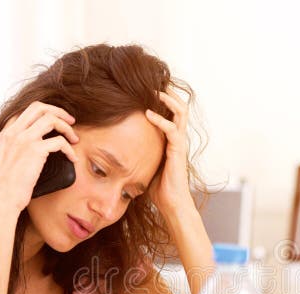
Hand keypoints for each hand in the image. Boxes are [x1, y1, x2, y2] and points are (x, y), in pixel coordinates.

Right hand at [0, 102, 79, 211]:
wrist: (2, 199)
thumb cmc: (7, 186)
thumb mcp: (7, 160)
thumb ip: (17, 148)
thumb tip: (38, 146)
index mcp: (5, 134)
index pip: (26, 110)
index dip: (45, 111)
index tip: (56, 119)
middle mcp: (13, 133)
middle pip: (39, 107)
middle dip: (58, 111)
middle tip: (71, 121)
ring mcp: (23, 140)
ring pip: (51, 119)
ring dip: (67, 128)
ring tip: (75, 139)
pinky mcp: (35, 151)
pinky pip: (59, 141)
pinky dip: (70, 149)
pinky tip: (72, 158)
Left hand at [145, 91, 194, 216]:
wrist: (171, 203)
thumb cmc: (159, 187)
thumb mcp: (146, 164)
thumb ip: (139, 152)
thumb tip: (118, 146)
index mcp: (172, 140)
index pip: (172, 113)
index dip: (163, 100)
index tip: (147, 89)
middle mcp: (179, 138)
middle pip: (180, 107)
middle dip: (168, 93)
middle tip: (153, 83)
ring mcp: (180, 143)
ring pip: (181, 112)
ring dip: (168, 100)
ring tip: (154, 91)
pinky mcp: (178, 150)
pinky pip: (171, 129)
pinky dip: (160, 119)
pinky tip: (148, 114)